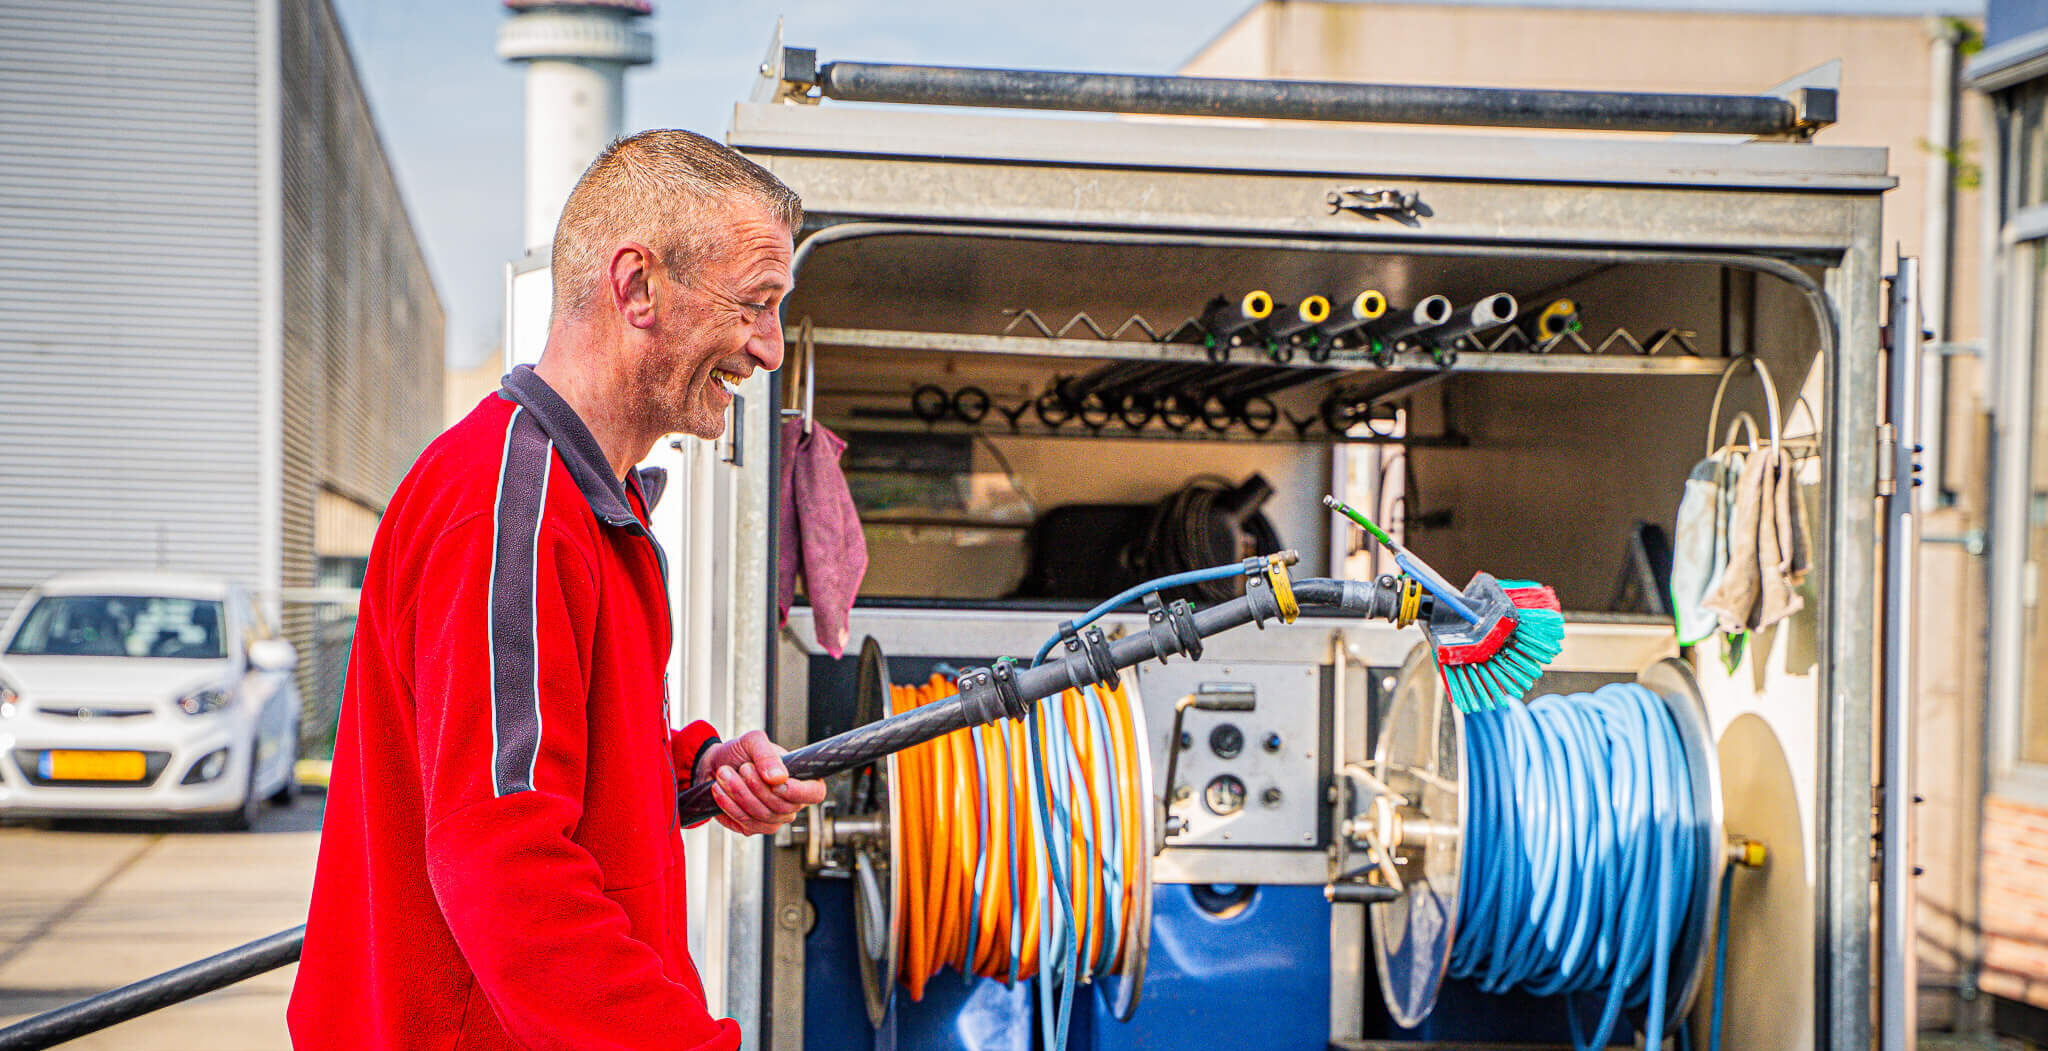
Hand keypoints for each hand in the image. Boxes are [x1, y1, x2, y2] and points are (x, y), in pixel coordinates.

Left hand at [695, 730, 825, 835]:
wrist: (715, 765)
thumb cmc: (740, 752)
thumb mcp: (753, 742)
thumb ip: (767, 755)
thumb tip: (779, 777)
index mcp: (799, 779)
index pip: (815, 793)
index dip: (799, 792)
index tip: (776, 782)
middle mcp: (790, 802)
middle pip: (783, 806)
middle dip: (757, 787)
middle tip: (742, 768)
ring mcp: (773, 818)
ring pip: (762, 815)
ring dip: (739, 793)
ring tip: (724, 774)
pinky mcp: (753, 827)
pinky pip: (746, 823)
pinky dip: (729, 805)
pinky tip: (720, 789)